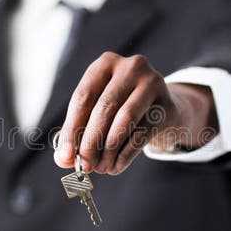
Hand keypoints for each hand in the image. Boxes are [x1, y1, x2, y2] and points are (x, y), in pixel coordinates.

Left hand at [53, 52, 218, 174]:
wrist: (163, 109)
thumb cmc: (121, 110)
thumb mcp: (96, 114)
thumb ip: (77, 133)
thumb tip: (63, 159)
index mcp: (106, 63)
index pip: (83, 97)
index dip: (71, 130)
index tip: (65, 156)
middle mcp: (131, 67)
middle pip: (104, 108)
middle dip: (91, 141)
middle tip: (85, 165)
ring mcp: (152, 83)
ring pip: (124, 120)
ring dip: (108, 149)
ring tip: (101, 168)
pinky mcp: (166, 105)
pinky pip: (142, 134)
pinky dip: (125, 155)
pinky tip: (116, 167)